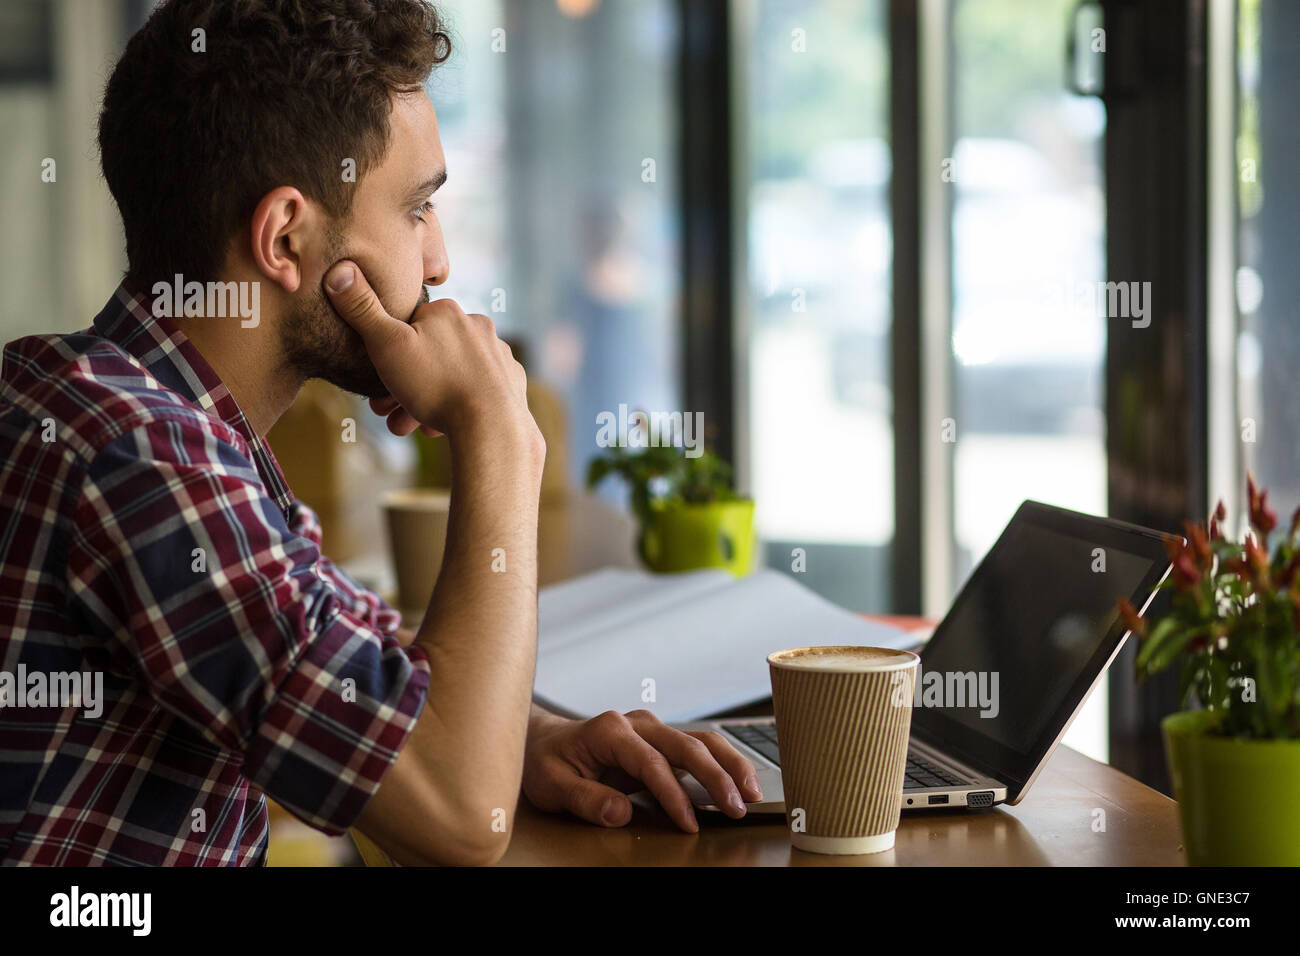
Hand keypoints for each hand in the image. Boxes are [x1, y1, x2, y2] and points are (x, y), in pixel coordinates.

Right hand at [323, 260, 533, 440]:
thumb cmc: (435, 384)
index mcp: (448, 312)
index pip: (408, 326)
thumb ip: (362, 309)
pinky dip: (456, 408)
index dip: (387, 354)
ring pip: (450, 377)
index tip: (375, 382)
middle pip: (428, 356)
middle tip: (385, 412)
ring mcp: (498, 355)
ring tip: (405, 427)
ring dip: (424, 402)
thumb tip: (340, 269)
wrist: (491, 425)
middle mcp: (478, 326)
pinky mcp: (511, 382)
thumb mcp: (386, 344)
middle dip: (402, 386)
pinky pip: (475, 392)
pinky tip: (440, 427)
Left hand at [522, 710, 763, 832]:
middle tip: (738, 807)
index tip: (689, 823)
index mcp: (610, 730)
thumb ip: (585, 798)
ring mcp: (652, 729)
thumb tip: (619, 812)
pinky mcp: (661, 741)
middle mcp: (637, 723)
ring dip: (729, 765)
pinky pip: (697, 748)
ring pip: (701, 740)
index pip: (651, 762)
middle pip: (687, 744)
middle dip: (717, 776)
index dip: (673, 794)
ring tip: (752, 793)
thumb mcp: (552, 784)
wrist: (544, 741)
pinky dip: (722, 763)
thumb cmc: (547, 761)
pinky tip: (739, 783)